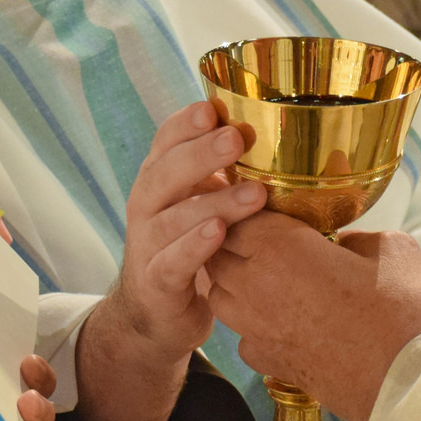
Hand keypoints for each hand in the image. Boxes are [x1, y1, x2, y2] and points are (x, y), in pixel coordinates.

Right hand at [105, 101, 268, 359]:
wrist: (156, 311)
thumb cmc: (189, 243)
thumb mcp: (201, 200)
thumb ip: (222, 170)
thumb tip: (274, 129)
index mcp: (159, 178)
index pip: (165, 142)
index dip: (185, 124)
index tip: (212, 109)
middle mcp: (147, 205)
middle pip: (165, 173)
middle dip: (201, 154)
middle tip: (236, 139)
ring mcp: (147, 243)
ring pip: (175, 218)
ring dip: (215, 202)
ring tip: (254, 194)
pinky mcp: (156, 281)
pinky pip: (172, 261)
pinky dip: (194, 247)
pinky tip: (219, 234)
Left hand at [206, 217, 420, 420]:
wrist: (404, 380)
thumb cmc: (402, 310)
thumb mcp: (393, 248)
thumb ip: (359, 237)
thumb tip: (346, 245)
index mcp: (280, 246)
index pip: (237, 217)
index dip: (253, 211)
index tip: (272, 211)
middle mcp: (255, 285)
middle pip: (219, 255)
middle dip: (236, 244)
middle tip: (268, 242)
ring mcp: (256, 328)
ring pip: (220, 295)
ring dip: (235, 284)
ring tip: (266, 279)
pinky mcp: (265, 362)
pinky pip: (241, 335)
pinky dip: (252, 326)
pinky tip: (281, 322)